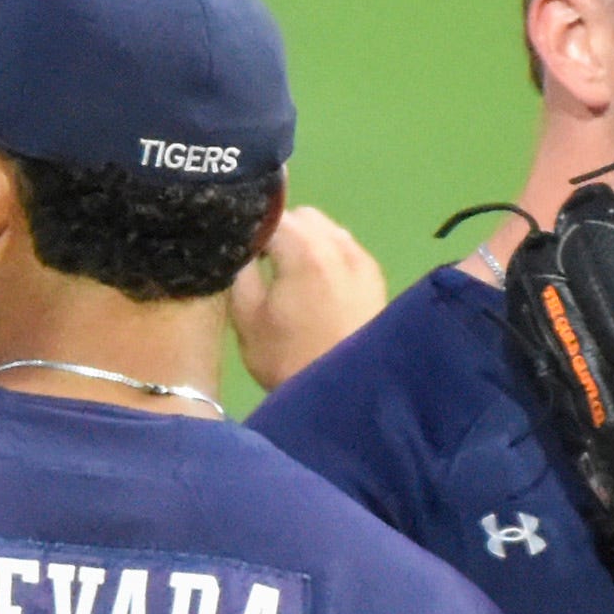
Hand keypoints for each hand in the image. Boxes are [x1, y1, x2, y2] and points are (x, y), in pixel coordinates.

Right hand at [228, 206, 385, 389]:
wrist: (346, 399)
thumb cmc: (289, 360)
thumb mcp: (246, 317)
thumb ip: (240, 268)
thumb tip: (240, 244)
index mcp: (304, 248)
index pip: (267, 213)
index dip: (248, 229)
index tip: (238, 254)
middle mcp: (338, 243)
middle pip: (300, 216)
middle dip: (279, 233)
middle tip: (263, 267)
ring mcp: (362, 259)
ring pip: (326, 230)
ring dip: (306, 243)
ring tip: (291, 279)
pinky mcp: (376, 278)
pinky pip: (346, 250)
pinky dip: (328, 258)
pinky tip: (318, 290)